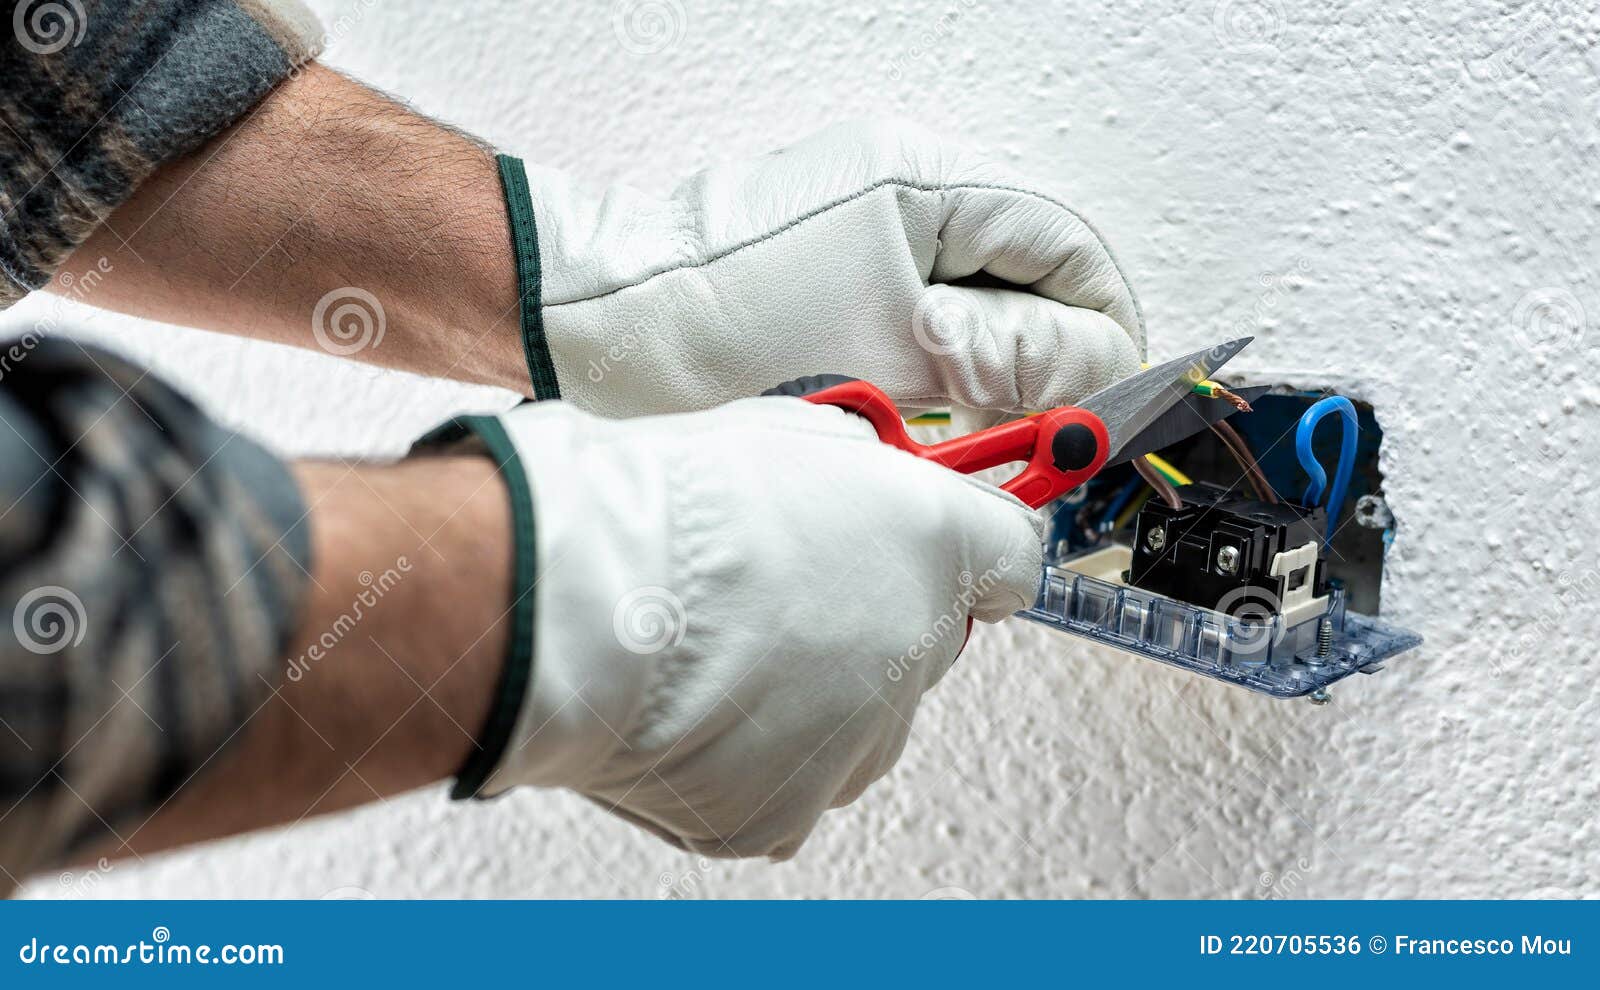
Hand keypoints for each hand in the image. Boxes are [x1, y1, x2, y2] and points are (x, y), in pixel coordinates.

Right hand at [473, 397, 1041, 858]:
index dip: (972, 552)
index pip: (1012, 557)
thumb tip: (871, 487)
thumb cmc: (659, 509)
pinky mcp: (781, 814)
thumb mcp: (784, 434)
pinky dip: (745, 754)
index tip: (960, 558)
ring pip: (856, 724)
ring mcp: (854, 743)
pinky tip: (693, 703)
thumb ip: (858, 469)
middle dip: (870, 620)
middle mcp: (916, 650)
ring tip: (716, 648)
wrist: (569, 598)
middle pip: (925, 647)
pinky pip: (784, 784)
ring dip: (809, 695)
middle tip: (782, 593)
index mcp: (931, 541)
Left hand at [524, 119, 1144, 415]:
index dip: (1095, 331)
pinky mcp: (834, 274)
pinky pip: (920, 322)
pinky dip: (931, 372)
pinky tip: (907, 408)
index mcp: (930, 183)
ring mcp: (867, 231)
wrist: (598, 331)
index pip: (1070, 248)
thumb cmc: (717, 326)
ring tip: (948, 416)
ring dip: (980, 371)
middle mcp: (904, 194)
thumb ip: (1013, 356)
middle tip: (1007, 421)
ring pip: (976, 308)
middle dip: (1032, 358)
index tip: (1093, 405)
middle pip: (1029, 277)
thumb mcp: (895, 350)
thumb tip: (1094, 366)